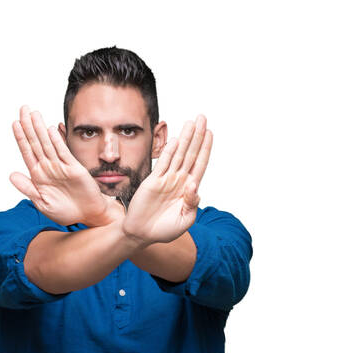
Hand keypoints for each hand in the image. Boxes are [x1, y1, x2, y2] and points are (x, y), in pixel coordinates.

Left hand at [8, 105, 121, 226]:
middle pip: (36, 143)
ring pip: (48, 144)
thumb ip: (27, 189)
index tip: (15, 123)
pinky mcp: (74, 168)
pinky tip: (50, 130)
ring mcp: (61, 166)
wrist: (87, 216)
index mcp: (38, 175)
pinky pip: (63, 153)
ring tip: (34, 114)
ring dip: (40, 129)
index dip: (21, 138)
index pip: (27, 152)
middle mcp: (49, 167)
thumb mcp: (42, 203)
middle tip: (23, 108)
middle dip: (29, 126)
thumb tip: (11, 175)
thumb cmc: (66, 211)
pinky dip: (57, 141)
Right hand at [122, 114, 211, 244]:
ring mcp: (166, 179)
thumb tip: (194, 185)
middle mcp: (178, 180)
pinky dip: (169, 151)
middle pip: (191, 154)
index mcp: (189, 189)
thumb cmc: (165, 229)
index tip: (210, 133)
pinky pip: (163, 163)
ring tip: (191, 122)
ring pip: (178, 154)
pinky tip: (176, 140)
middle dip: (197, 136)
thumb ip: (192, 204)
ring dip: (185, 138)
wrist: (142, 233)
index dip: (205, 149)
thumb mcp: (185, 220)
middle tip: (202, 118)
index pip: (200, 164)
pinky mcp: (153, 181)